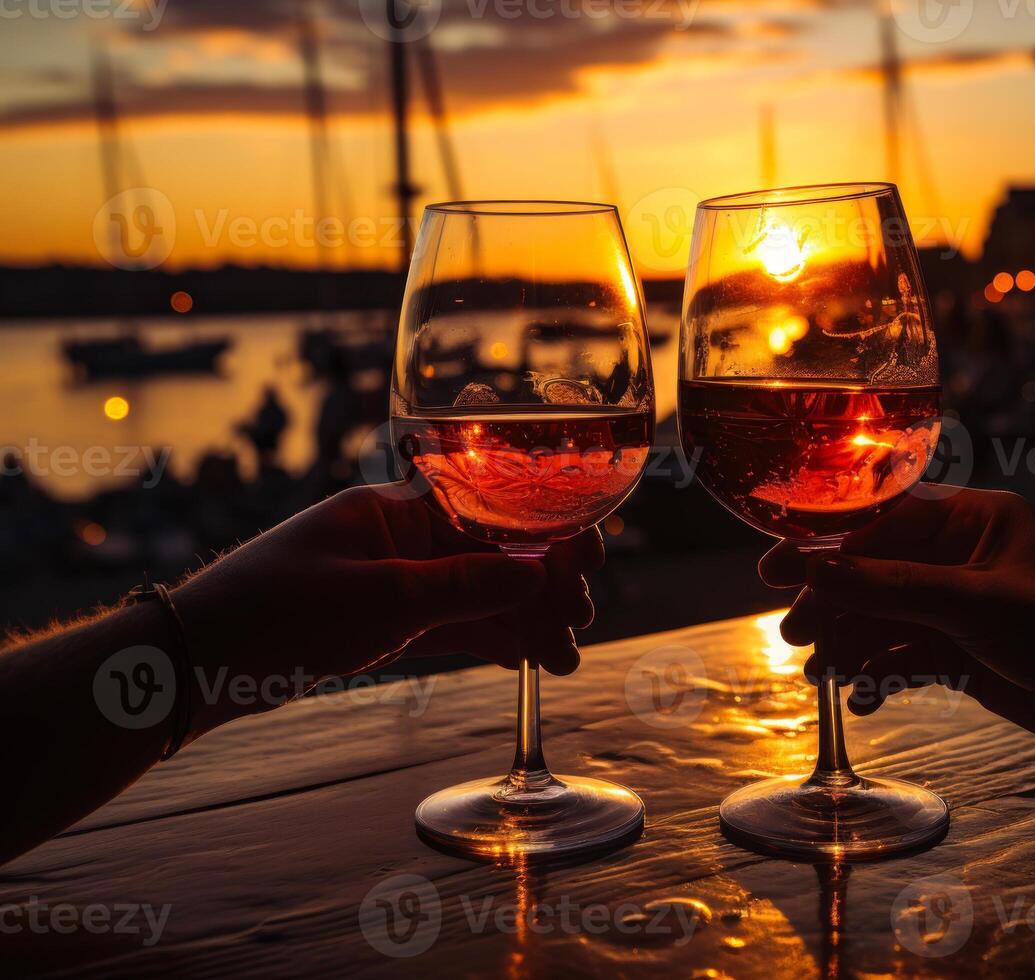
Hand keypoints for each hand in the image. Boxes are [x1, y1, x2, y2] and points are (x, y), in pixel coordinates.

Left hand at [172, 484, 603, 733]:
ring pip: (479, 594)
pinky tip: (528, 656)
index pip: (492, 508)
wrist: (197, 663)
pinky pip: (453, 625)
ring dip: (525, 621)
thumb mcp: (381, 598)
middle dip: (545, 583)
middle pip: (494, 553)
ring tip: (565, 656)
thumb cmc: (276, 611)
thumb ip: (466, 587)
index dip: (547, 532)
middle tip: (583, 616)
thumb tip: (543, 574)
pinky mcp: (384, 622)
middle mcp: (402, 538)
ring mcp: (395, 580)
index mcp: (397, 508)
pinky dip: (491, 639)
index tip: (590, 557)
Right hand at [759, 489, 1034, 753]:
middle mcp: (961, 556)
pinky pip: (905, 654)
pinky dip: (879, 671)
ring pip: (885, 617)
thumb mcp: (976, 604)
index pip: (880, 521)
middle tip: (792, 632)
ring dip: (850, 641)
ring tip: (817, 669)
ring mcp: (961, 606)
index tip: (773, 567)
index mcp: (972, 518)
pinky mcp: (965, 652)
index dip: (823, 545)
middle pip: (874, 572)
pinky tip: (858, 693)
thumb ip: (890, 588)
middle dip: (833, 602)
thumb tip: (811, 570)